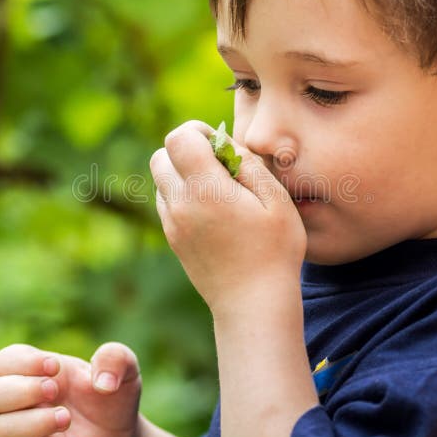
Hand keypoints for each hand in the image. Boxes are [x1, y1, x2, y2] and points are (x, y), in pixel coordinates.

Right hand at [0, 342, 141, 436]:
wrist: (124, 434)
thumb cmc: (116, 396)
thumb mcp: (127, 370)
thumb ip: (116, 359)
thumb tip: (101, 382)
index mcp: (40, 372)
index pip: (6, 360)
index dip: (23, 361)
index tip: (55, 367)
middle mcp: (27, 401)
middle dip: (21, 390)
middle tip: (54, 390)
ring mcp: (28, 428)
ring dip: (31, 421)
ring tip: (66, 417)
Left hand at [149, 120, 306, 313]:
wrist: (253, 305)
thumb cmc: (274, 251)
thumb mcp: (276, 200)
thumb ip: (247, 163)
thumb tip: (223, 143)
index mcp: (205, 189)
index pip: (178, 138)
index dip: (199, 131)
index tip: (222, 147)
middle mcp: (180, 205)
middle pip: (160, 155)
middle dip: (186, 150)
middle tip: (220, 166)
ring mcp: (172, 225)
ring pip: (161, 180)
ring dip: (183, 174)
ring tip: (219, 192)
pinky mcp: (174, 240)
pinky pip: (167, 204)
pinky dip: (183, 197)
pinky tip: (213, 212)